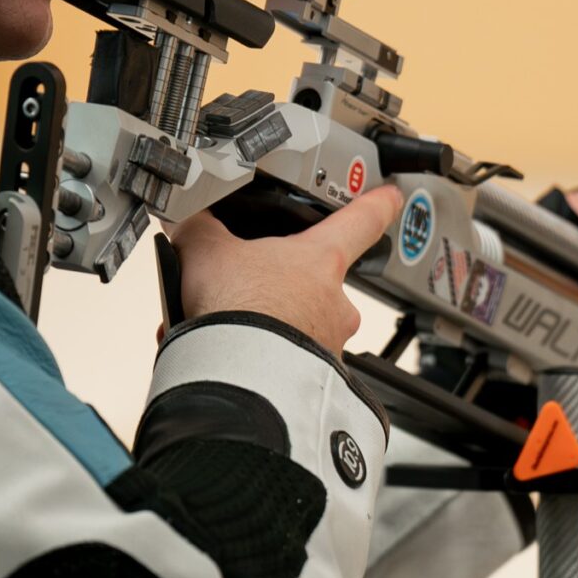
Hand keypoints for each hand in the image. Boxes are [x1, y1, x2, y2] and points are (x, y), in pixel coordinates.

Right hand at [163, 185, 403, 353]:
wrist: (238, 375)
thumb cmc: (239, 310)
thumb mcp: (208, 253)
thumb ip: (200, 230)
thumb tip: (186, 219)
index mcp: (320, 259)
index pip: (362, 220)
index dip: (378, 204)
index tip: (391, 198)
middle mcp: (335, 303)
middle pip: (321, 283)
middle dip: (285, 286)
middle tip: (248, 288)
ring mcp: (327, 344)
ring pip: (302, 327)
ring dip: (270, 326)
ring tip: (227, 328)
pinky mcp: (312, 380)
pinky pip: (289, 363)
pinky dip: (263, 359)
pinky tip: (232, 357)